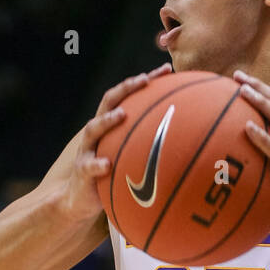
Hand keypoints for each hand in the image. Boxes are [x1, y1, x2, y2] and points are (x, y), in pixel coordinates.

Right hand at [58, 64, 171, 222]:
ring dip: (107, 120)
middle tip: (144, 80)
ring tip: (121, 115)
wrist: (80, 200)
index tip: (167, 69)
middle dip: (126, 88)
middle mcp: (97, 132)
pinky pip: (89, 167)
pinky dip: (97, 164)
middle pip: (109, 101)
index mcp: (112, 125)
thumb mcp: (131, 159)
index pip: (129, 95)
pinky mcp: (82, 172)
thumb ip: (151, 147)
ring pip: (94, 128)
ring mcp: (87, 150)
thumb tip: (189, 144)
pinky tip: (107, 165)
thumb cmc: (112, 177)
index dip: (146, 80)